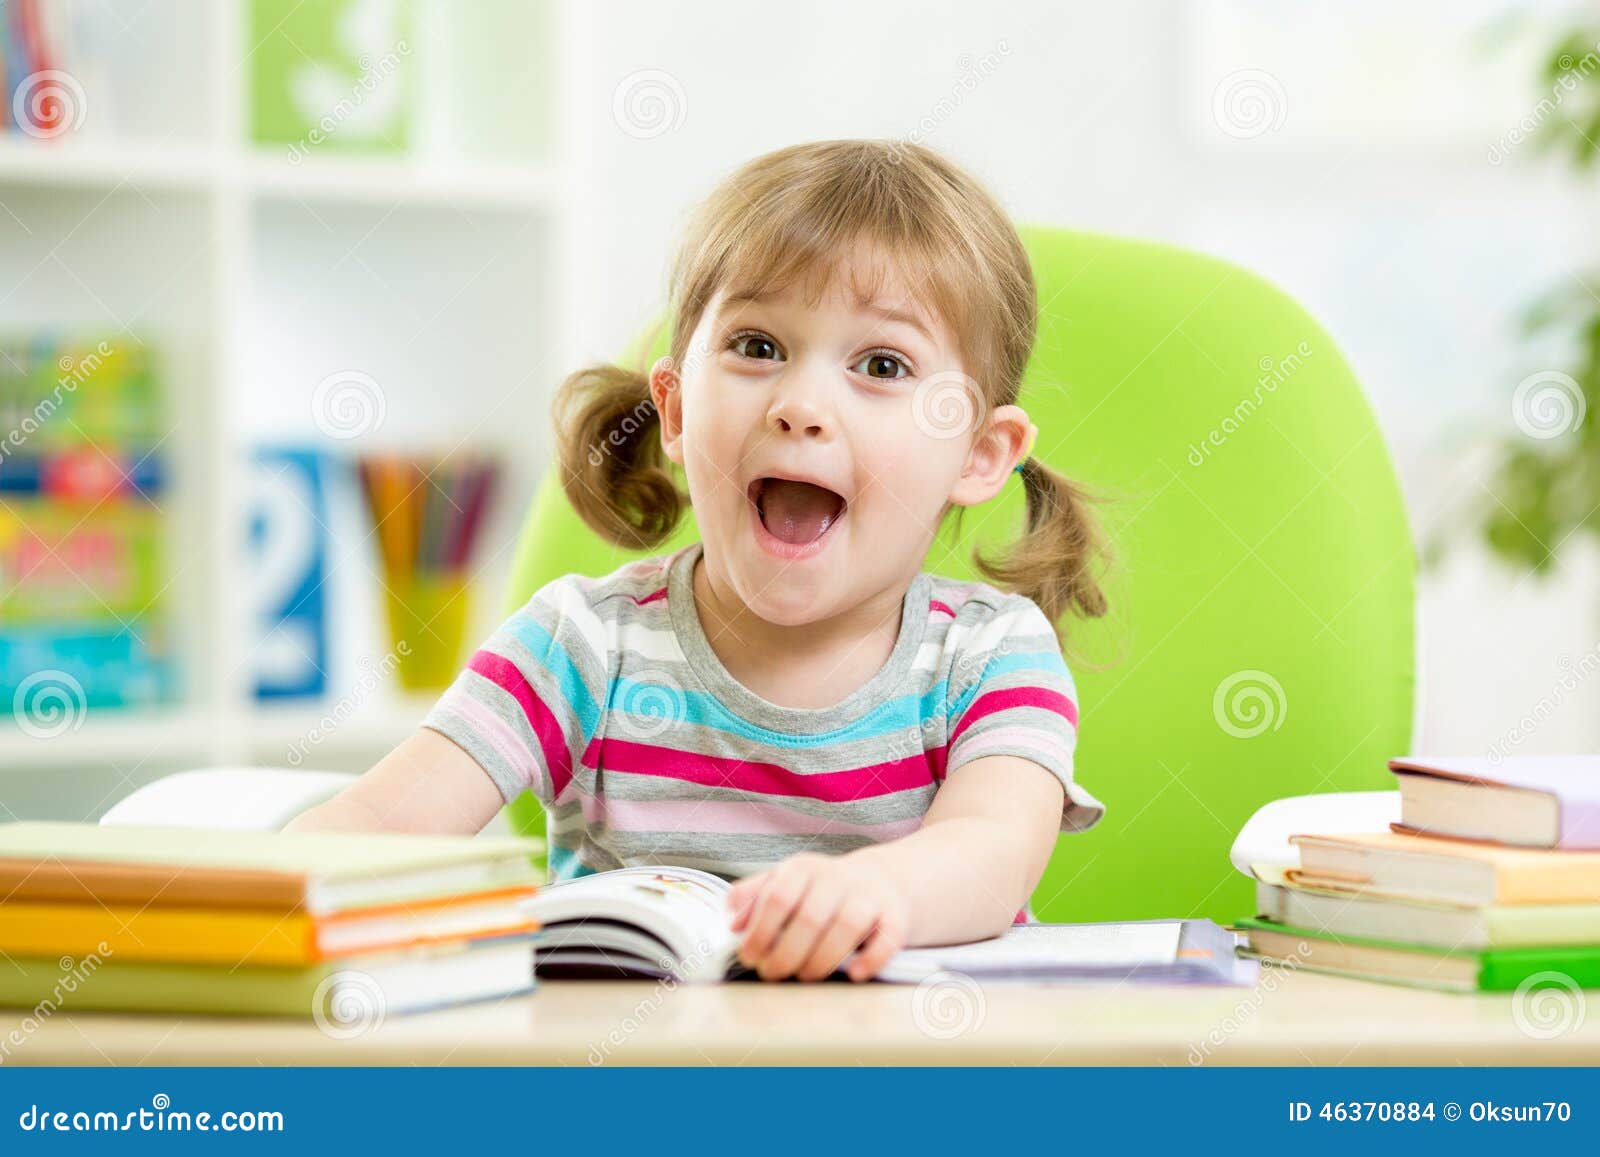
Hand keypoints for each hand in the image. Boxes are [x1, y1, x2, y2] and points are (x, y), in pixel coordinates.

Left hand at [726, 851, 909, 981]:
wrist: (880, 881)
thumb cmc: (819, 890)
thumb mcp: (783, 882)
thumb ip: (752, 896)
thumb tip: (732, 922)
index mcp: (803, 868)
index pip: (778, 897)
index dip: (760, 931)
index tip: (750, 957)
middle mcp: (837, 877)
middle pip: (810, 917)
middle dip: (786, 954)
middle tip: (773, 974)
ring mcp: (869, 895)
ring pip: (848, 925)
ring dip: (822, 959)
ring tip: (806, 976)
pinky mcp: (895, 916)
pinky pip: (888, 937)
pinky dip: (871, 958)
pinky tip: (853, 973)